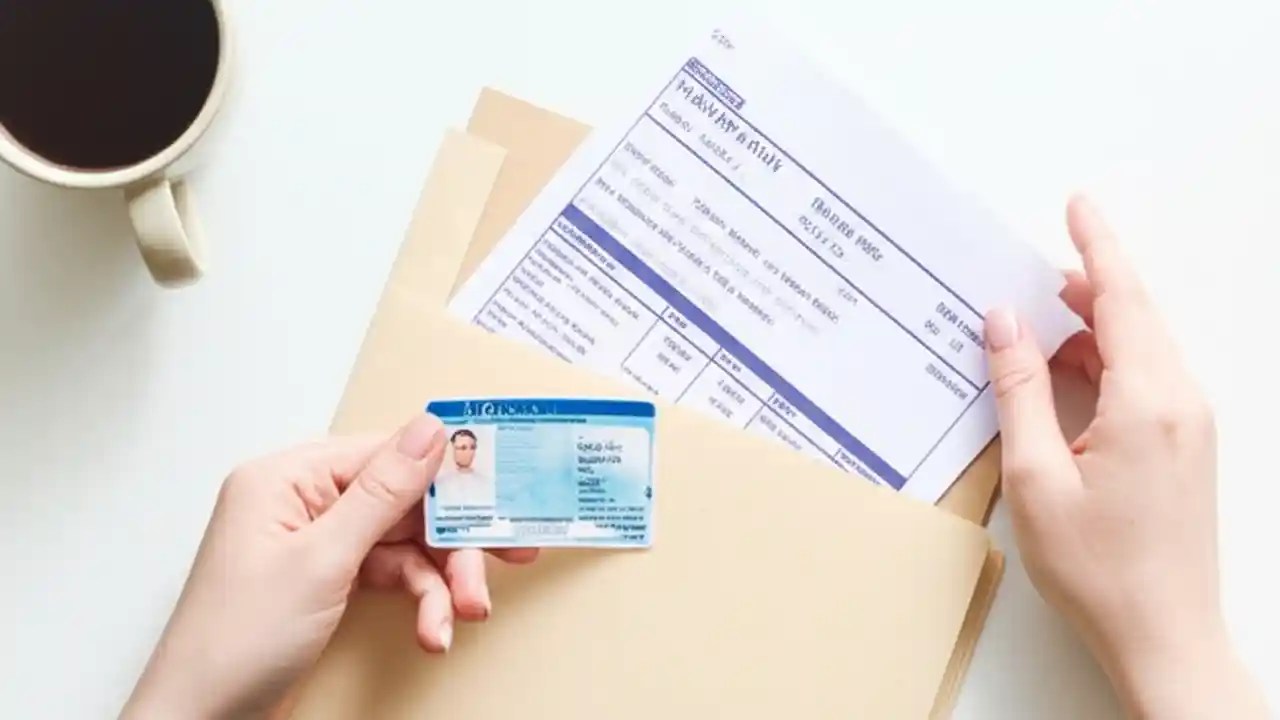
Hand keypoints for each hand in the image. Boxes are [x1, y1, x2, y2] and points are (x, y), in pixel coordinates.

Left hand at [121, 414, 536, 719]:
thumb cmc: (233, 642)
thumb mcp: (321, 560)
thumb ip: (381, 492)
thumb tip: (428, 430)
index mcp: (286, 478)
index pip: (385, 453)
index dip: (446, 471)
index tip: (498, 485)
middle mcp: (302, 503)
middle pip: (403, 502)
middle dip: (450, 543)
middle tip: (497, 567)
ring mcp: (316, 544)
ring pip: (405, 545)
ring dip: (440, 582)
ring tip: (461, 615)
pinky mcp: (328, 582)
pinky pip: (392, 576)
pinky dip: (419, 603)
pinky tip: (433, 631)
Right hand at [984, 196, 1267, 717]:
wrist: (1164, 636)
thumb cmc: (1098, 568)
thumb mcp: (1036, 476)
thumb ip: (1019, 389)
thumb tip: (1003, 322)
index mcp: (1147, 402)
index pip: (1121, 299)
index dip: (1096, 246)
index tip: (1077, 204)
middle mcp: (1181, 403)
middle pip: (1136, 316)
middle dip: (1089, 282)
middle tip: (1038, 266)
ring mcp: (1190, 426)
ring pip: (1142, 347)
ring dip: (1095, 325)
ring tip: (1040, 322)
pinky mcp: (1186, 447)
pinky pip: (1148, 379)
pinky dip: (1107, 361)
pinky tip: (1069, 374)